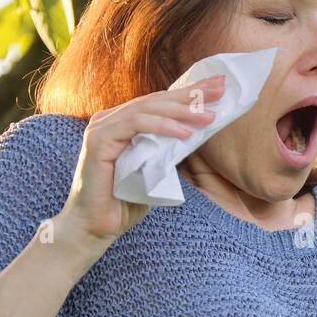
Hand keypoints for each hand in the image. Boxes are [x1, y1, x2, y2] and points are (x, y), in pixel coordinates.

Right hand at [54, 74, 226, 259]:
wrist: (96, 228)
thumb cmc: (125, 202)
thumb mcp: (155, 169)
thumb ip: (168, 149)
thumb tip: (197, 132)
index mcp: (123, 123)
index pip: (160, 103)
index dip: (189, 93)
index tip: (219, 88)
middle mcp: (110, 119)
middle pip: (156, 101)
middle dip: (190, 94)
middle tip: (220, 89)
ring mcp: (102, 127)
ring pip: (147, 109)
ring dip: (181, 112)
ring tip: (208, 117)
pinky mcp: (98, 140)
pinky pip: (135, 125)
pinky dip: (162, 127)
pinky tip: (184, 134)